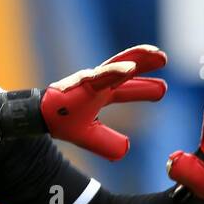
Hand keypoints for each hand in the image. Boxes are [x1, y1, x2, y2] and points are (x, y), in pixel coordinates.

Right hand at [40, 45, 167, 160]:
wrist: (39, 118)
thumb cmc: (60, 121)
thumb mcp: (89, 136)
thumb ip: (107, 142)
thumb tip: (126, 150)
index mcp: (100, 93)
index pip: (126, 87)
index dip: (144, 88)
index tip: (163, 89)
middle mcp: (97, 82)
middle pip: (126, 67)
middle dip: (145, 61)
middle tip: (164, 58)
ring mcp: (90, 79)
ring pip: (117, 64)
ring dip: (137, 58)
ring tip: (156, 53)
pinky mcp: (81, 81)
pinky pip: (102, 74)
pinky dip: (117, 70)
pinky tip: (131, 67)